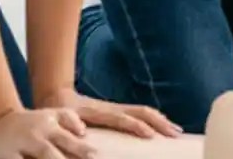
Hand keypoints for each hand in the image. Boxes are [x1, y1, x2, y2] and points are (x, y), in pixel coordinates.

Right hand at [0, 107, 92, 158]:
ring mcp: (18, 148)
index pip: (67, 140)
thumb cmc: (33, 122)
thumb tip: (84, 133)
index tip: (95, 155)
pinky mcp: (6, 157)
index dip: (81, 149)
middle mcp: (34, 137)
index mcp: (49, 126)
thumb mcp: (52, 114)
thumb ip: (71, 120)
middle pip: (49, 154)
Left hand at [37, 87, 180, 139]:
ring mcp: (117, 107)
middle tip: (174, 134)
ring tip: (175, 130)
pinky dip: (155, 118)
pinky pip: (141, 112)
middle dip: (159, 122)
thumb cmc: (59, 113)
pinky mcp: (118, 110)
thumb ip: (71, 126)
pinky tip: (163, 125)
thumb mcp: (63, 120)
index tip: (150, 136)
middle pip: (141, 112)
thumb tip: (79, 134)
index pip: (123, 118)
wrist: (57, 96)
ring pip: (144, 111)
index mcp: (99, 111)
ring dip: (161, 120)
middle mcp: (112, 108)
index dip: (137, 126)